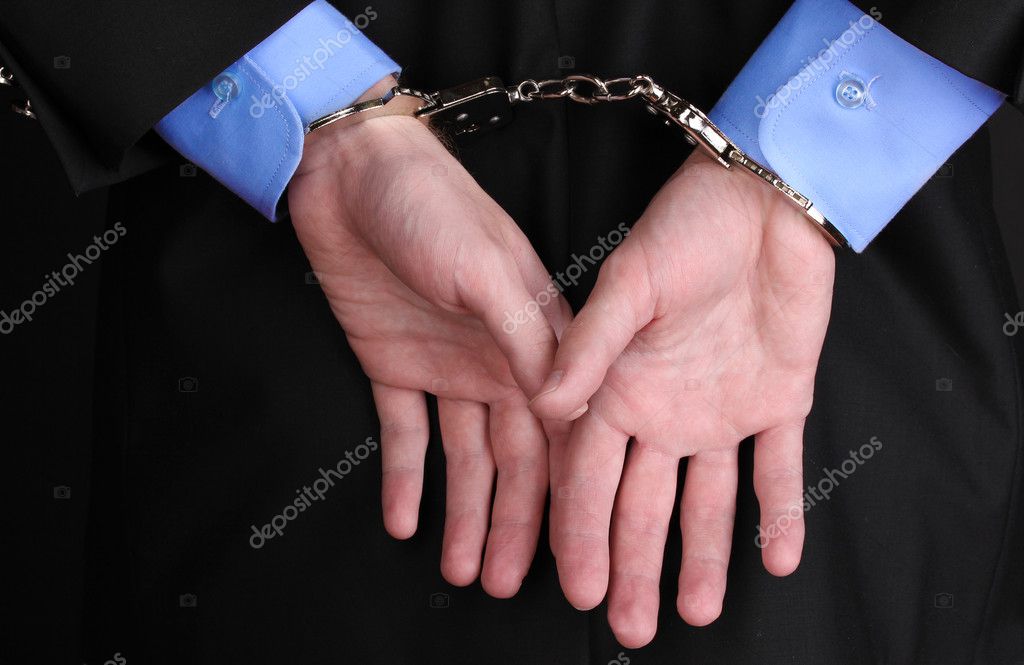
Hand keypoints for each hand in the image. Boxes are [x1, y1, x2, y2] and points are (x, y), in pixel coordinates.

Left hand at [288, 78, 570, 596]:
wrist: (351, 176)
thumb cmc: (431, 206)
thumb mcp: (485, 268)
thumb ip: (527, 337)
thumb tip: (567, 405)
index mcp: (536, 339)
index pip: (561, 426)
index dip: (567, 489)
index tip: (574, 547)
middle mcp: (500, 361)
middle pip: (515, 457)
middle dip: (516, 521)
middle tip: (512, 581)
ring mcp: (448, 368)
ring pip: (464, 458)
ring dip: (467, 515)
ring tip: (467, 571)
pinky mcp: (396, 368)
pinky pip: (406, 435)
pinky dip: (406, 480)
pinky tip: (406, 523)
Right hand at [530, 150, 834, 644]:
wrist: (767, 197)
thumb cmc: (686, 227)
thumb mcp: (630, 283)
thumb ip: (590, 346)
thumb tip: (546, 404)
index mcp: (616, 384)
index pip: (589, 471)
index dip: (580, 529)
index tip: (576, 583)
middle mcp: (661, 408)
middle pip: (643, 502)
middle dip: (636, 563)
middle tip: (630, 623)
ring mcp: (720, 409)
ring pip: (707, 498)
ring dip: (703, 554)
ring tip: (698, 612)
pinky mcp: (777, 401)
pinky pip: (778, 468)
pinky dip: (779, 512)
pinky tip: (774, 558)